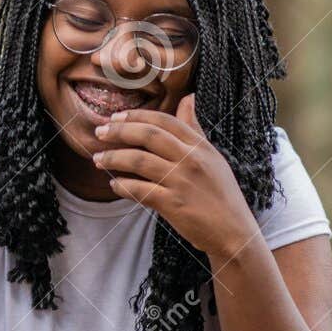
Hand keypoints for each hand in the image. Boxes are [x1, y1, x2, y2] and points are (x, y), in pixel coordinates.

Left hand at [93, 94, 259, 257]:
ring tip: (98, 159)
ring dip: (113, 158)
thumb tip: (189, 98)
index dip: (136, 115)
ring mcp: (181, 181)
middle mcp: (191, 159)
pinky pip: (140, 190)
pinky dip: (123, 186)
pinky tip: (114, 184)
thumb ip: (195, 129)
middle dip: (119, 131)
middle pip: (148, 135)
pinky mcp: (173, 204)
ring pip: (139, 161)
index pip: (164, 121)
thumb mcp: (212, 156)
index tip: (115, 117)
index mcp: (199, 146)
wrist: (233, 232)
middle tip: (99, 132)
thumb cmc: (221, 194)